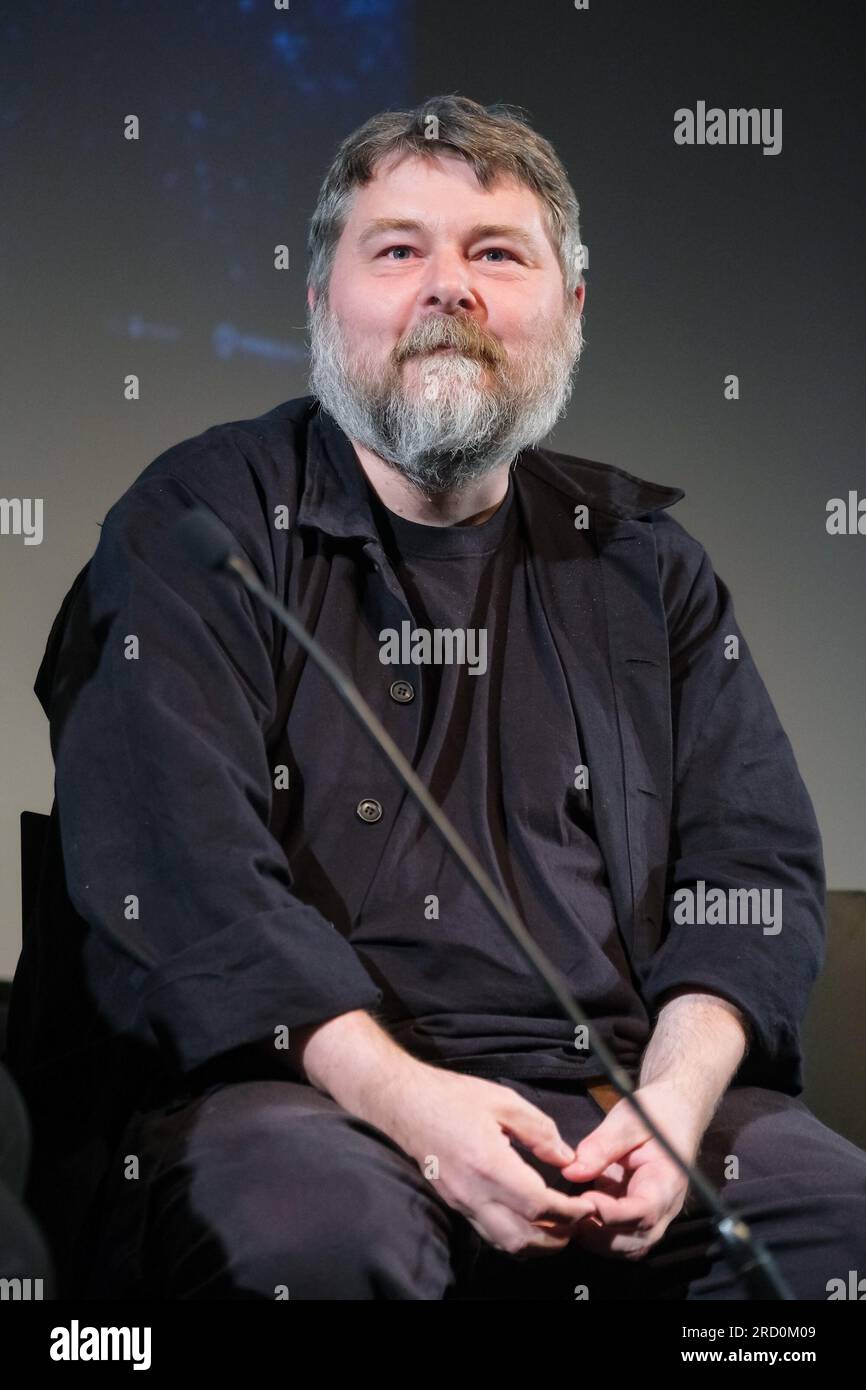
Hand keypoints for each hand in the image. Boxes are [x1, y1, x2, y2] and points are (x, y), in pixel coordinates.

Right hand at [377, 1064, 597, 1256]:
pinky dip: (516, 1237)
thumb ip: (539, 1130)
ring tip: (559, 1227)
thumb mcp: (503, 1101)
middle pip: (524, 1237)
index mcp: (489, 1164)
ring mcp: (462, 1202)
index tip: (586, 1205)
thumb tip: (567, 1158)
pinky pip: (490, 1234)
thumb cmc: (452, 1096)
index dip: (569, 1212)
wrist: (404, 1104)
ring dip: (538, 1244)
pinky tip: (529, 1222)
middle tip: (578, 1222)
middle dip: (558, 1237)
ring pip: (506, 1243)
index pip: (539, 1206)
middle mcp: (474, 1192)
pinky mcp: (455, 1203)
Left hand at [555, 1079, 704, 1260]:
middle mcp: (664, 1208)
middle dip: (599, 1234)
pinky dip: (599, 1235)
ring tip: (571, 1214)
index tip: (584, 1200)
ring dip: (597, 1239)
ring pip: (627, 1247)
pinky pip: (621, 1238)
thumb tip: (571, 1171)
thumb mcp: (628, 1120)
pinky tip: (579, 1214)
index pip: (643, 1213)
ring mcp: (653, 1216)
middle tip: (569, 1211)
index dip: (611, 1214)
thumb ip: (601, 1145)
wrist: (676, 1112)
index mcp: (666, 1182)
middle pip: (634, 1241)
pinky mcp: (638, 1216)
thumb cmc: (656, 1113)